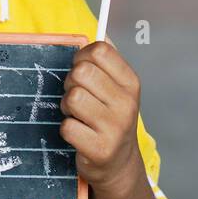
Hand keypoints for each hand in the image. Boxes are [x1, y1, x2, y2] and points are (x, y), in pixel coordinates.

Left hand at [60, 41, 142, 196]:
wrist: (118, 165)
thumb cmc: (110, 118)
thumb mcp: (116, 89)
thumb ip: (108, 62)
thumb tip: (101, 33)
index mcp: (131, 82)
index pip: (100, 49)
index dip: (82, 57)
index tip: (83, 71)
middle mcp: (127, 103)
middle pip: (82, 72)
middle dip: (71, 83)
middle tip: (78, 97)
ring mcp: (115, 127)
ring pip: (73, 98)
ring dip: (68, 107)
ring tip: (78, 116)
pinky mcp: (100, 149)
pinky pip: (67, 126)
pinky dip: (67, 130)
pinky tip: (79, 134)